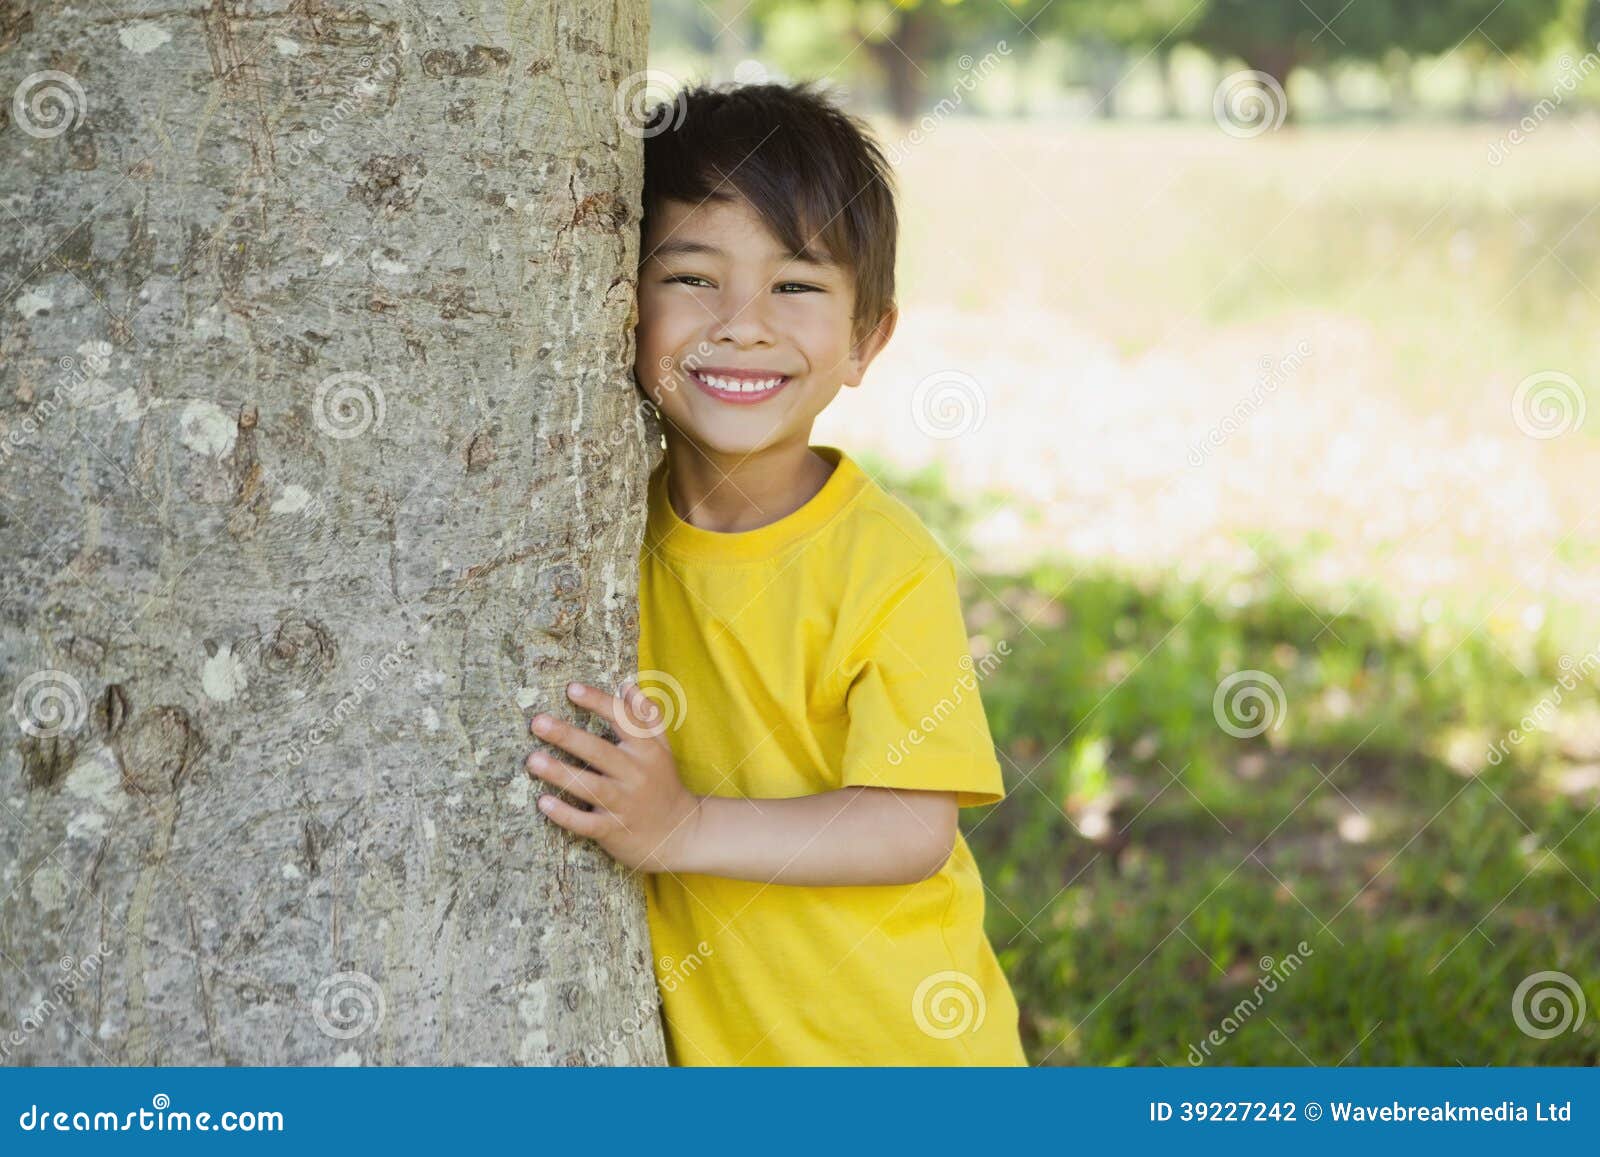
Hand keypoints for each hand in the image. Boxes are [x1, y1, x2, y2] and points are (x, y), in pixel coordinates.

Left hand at [525, 679, 702, 873]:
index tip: (571, 689)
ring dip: (560, 773)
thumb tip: (626, 684)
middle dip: (568, 736)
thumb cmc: (662, 784)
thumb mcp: (662, 748)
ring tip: (532, 760)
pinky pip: (587, 823)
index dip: (598, 702)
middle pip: (599, 751)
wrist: (679, 834)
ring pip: (590, 786)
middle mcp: (636, 774)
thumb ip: (646, 716)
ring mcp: (624, 804)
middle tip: (537, 722)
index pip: (622, 720)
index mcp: (646, 751)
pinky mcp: (614, 830)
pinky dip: (565, 814)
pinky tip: (544, 803)